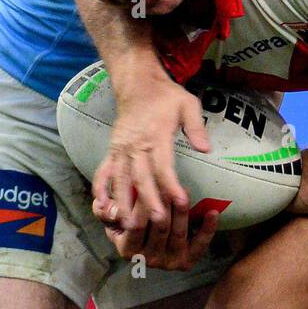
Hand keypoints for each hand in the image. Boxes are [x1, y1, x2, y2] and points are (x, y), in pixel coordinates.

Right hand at [91, 66, 210, 233]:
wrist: (137, 83)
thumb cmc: (166, 96)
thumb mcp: (187, 104)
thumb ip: (196, 127)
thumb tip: (206, 149)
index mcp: (156, 135)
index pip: (163, 166)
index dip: (171, 186)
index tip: (181, 203)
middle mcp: (136, 145)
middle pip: (141, 177)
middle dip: (148, 202)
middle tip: (157, 223)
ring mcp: (121, 149)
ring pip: (120, 179)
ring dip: (123, 203)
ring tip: (128, 225)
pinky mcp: (112, 150)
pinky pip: (103, 172)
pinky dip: (101, 190)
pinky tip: (102, 207)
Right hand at [93, 196, 220, 270]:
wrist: (147, 243)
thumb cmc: (127, 223)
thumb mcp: (111, 216)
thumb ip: (104, 210)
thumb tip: (107, 208)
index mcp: (127, 249)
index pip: (135, 224)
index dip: (142, 204)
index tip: (148, 185)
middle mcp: (148, 259)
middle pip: (159, 227)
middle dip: (164, 202)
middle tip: (169, 183)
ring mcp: (168, 263)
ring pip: (178, 234)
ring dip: (183, 211)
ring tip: (185, 192)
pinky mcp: (186, 261)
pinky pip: (199, 245)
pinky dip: (207, 229)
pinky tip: (212, 213)